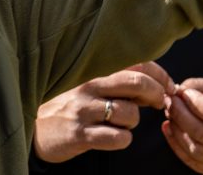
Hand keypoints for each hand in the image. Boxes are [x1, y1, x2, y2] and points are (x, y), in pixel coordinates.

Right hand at [33, 62, 174, 162]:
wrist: (34, 127)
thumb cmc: (71, 105)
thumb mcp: (91, 86)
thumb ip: (118, 81)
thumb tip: (156, 82)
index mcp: (96, 71)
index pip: (138, 64)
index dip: (161, 75)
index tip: (169, 87)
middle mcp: (91, 87)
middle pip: (138, 83)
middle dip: (157, 95)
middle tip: (159, 104)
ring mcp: (84, 111)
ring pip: (130, 114)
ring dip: (135, 121)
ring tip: (124, 123)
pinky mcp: (80, 134)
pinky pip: (118, 138)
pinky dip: (123, 139)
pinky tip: (114, 137)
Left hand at [161, 78, 202, 173]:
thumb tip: (179, 91)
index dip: (195, 103)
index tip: (183, 92)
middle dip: (181, 116)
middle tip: (170, 102)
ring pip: (197, 151)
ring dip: (177, 131)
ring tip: (170, 114)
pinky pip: (194, 163)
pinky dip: (177, 146)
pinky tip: (170, 129)